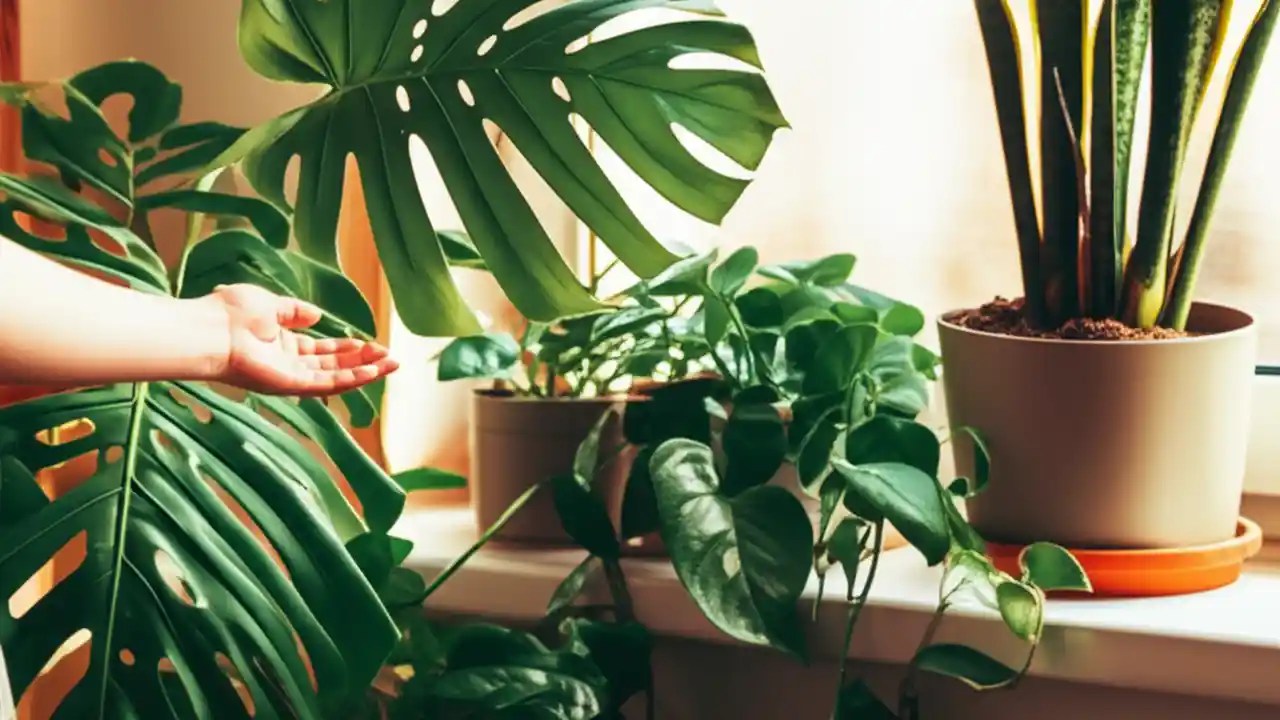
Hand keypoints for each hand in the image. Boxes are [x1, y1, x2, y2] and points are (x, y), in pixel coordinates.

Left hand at [199, 284, 397, 395]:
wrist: (209, 329)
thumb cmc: (229, 312)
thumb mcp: (270, 303)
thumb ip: (294, 310)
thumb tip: (317, 315)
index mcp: (281, 344)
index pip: (322, 350)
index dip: (347, 348)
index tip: (369, 344)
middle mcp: (287, 364)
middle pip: (334, 366)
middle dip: (363, 361)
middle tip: (389, 357)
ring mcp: (289, 377)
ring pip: (336, 378)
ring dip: (364, 372)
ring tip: (391, 365)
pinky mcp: (290, 385)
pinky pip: (326, 384)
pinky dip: (350, 378)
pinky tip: (372, 372)